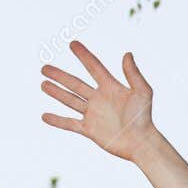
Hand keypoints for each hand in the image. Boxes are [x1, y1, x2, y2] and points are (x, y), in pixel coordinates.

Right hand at [40, 40, 156, 161]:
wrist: (142, 143)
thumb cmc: (145, 118)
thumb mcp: (142, 92)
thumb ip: (134, 74)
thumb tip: (127, 53)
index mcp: (111, 88)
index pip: (94, 67)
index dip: (84, 55)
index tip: (72, 43)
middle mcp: (99, 99)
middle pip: (75, 84)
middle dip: (60, 76)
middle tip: (44, 68)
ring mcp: (93, 114)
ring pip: (70, 101)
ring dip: (56, 93)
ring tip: (43, 84)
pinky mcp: (90, 130)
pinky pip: (70, 124)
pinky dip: (57, 121)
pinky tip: (44, 116)